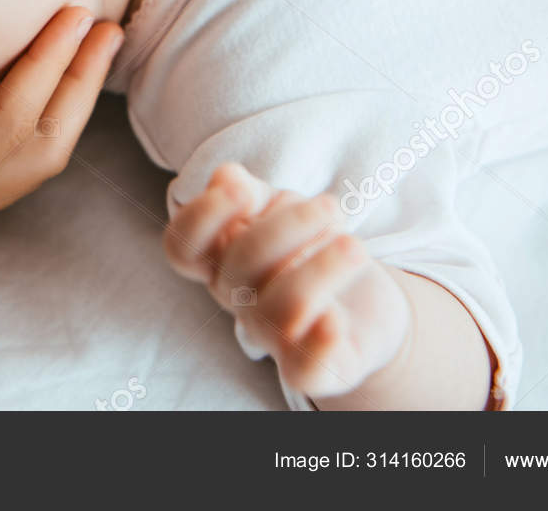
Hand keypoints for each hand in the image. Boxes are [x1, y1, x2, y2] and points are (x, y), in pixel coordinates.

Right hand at [0, 7, 122, 325]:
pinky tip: (26, 99)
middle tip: (107, 28)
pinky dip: (34, 125)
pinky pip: (1, 166)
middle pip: (39, 144)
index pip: (10, 121)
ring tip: (85, 56)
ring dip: (65, 105)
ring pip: (28, 160)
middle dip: (78, 84)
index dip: (49, 65)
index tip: (75, 15)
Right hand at [165, 163, 410, 398]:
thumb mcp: (279, 208)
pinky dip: (318, 346)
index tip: (243, 188)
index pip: (182, 248)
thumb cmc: (311, 248)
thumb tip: (225, 177)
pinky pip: (304, 370)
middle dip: (288, 227)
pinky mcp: (313, 368)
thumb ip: (248, 192)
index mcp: (221, 260)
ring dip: (321, 270)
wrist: (365, 304)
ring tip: (355, 246)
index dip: (202, 217)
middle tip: (331, 207)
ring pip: (279, 310)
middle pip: (239, 266)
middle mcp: (238, 300)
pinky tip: (335, 321)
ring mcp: (273, 338)